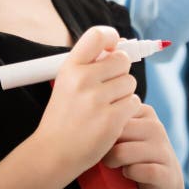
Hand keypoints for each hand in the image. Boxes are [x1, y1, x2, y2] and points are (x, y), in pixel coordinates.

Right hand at [33, 26, 141, 174]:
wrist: (53, 152)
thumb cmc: (63, 116)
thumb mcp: (66, 83)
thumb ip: (88, 65)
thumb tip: (118, 47)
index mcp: (70, 67)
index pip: (97, 35)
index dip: (111, 37)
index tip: (113, 47)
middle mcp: (83, 79)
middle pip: (122, 60)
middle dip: (121, 72)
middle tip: (109, 86)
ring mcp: (97, 100)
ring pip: (130, 82)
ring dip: (124, 93)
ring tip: (107, 105)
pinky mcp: (112, 119)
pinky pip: (134, 102)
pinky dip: (127, 110)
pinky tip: (112, 117)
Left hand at [102, 104, 183, 188]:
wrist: (164, 177)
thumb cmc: (135, 151)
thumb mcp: (126, 130)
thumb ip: (112, 116)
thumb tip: (83, 111)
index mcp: (145, 112)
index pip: (112, 111)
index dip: (98, 125)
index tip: (95, 134)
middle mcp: (155, 127)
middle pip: (115, 131)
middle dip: (103, 145)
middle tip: (101, 153)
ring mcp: (162, 149)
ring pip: (122, 152)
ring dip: (112, 162)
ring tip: (112, 164)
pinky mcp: (166, 172)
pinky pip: (136, 171)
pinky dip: (127, 174)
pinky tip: (128, 174)